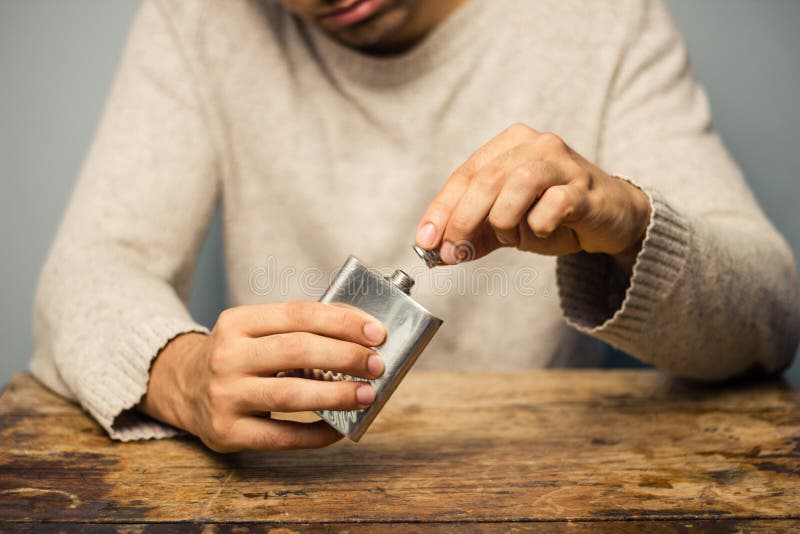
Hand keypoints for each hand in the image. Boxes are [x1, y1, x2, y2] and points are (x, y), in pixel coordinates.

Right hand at [138, 302, 385, 451]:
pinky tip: (338, 428)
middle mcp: (227, 356)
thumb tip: (361, 337)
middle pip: (297, 351)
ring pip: (290, 395)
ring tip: (366, 394)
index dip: (342, 322)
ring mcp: (225, 395)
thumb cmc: (236, 356)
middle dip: (345, 356)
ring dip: (335, 395)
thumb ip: (297, 329)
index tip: (376, 332)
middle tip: (376, 364)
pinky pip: (281, 436)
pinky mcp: (227, 431)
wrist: (181, 387)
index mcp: (237, 321)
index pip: (298, 315)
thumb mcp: (254, 330)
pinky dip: (315, 434)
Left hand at [415, 123, 650, 274]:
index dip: (442, 209)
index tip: (425, 241)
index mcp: (510, 144)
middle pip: (486, 180)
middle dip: (463, 221)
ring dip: (506, 222)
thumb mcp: (505, 224)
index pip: (465, 175)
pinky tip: (545, 230)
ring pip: (518, 186)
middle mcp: (536, 144)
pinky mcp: (586, 188)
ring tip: (514, 237)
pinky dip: (540, 225)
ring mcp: (564, 163)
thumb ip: (472, 234)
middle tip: (453, 253)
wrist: (611, 218)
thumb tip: (436, 253)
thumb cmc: (553, 214)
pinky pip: (553, 206)